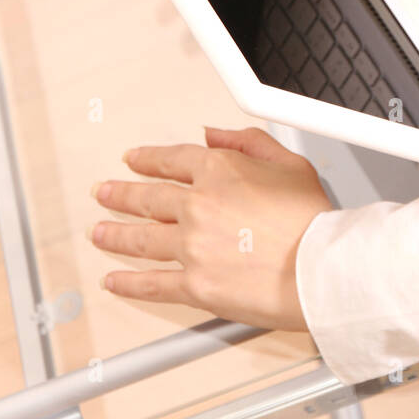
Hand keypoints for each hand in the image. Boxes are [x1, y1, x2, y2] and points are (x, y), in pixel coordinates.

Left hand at [89, 125, 334, 331]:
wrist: (320, 267)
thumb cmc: (311, 219)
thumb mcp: (288, 161)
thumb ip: (247, 141)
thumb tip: (213, 134)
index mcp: (219, 170)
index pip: (171, 160)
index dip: (147, 159)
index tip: (133, 160)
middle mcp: (198, 205)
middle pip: (147, 197)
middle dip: (120, 193)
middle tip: (104, 192)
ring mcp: (192, 247)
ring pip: (141, 238)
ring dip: (114, 234)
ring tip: (99, 232)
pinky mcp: (194, 285)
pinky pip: (152, 284)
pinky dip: (129, 283)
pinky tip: (114, 281)